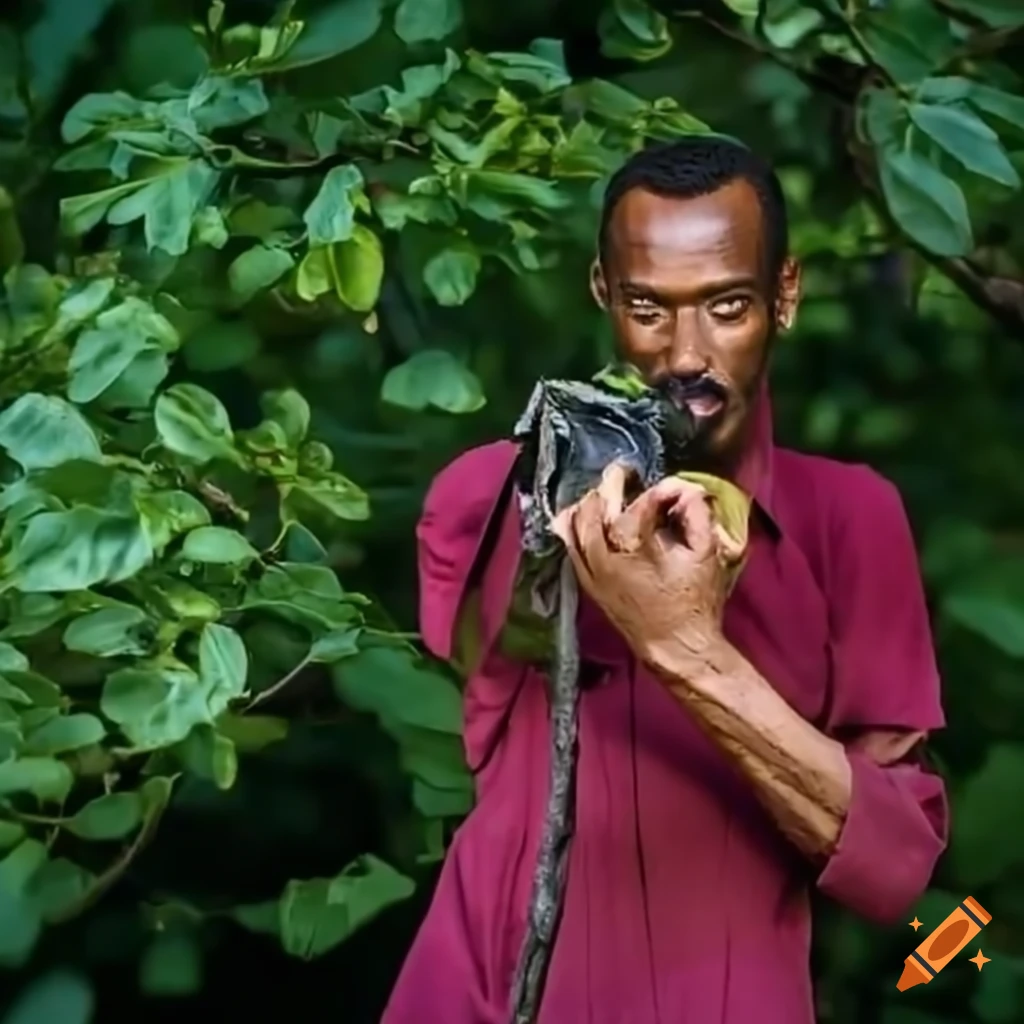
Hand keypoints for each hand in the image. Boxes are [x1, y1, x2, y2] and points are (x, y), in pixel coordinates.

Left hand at [550, 463, 732, 663]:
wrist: (676, 647)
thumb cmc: (694, 602)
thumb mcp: (706, 555)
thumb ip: (697, 516)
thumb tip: (686, 490)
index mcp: (635, 548)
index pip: (641, 504)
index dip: (661, 491)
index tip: (676, 489)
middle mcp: (604, 557)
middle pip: (598, 507)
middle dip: (613, 484)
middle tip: (627, 472)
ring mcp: (591, 571)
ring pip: (576, 525)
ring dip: (590, 502)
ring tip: (605, 491)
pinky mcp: (587, 582)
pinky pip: (568, 546)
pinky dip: (571, 525)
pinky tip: (579, 513)